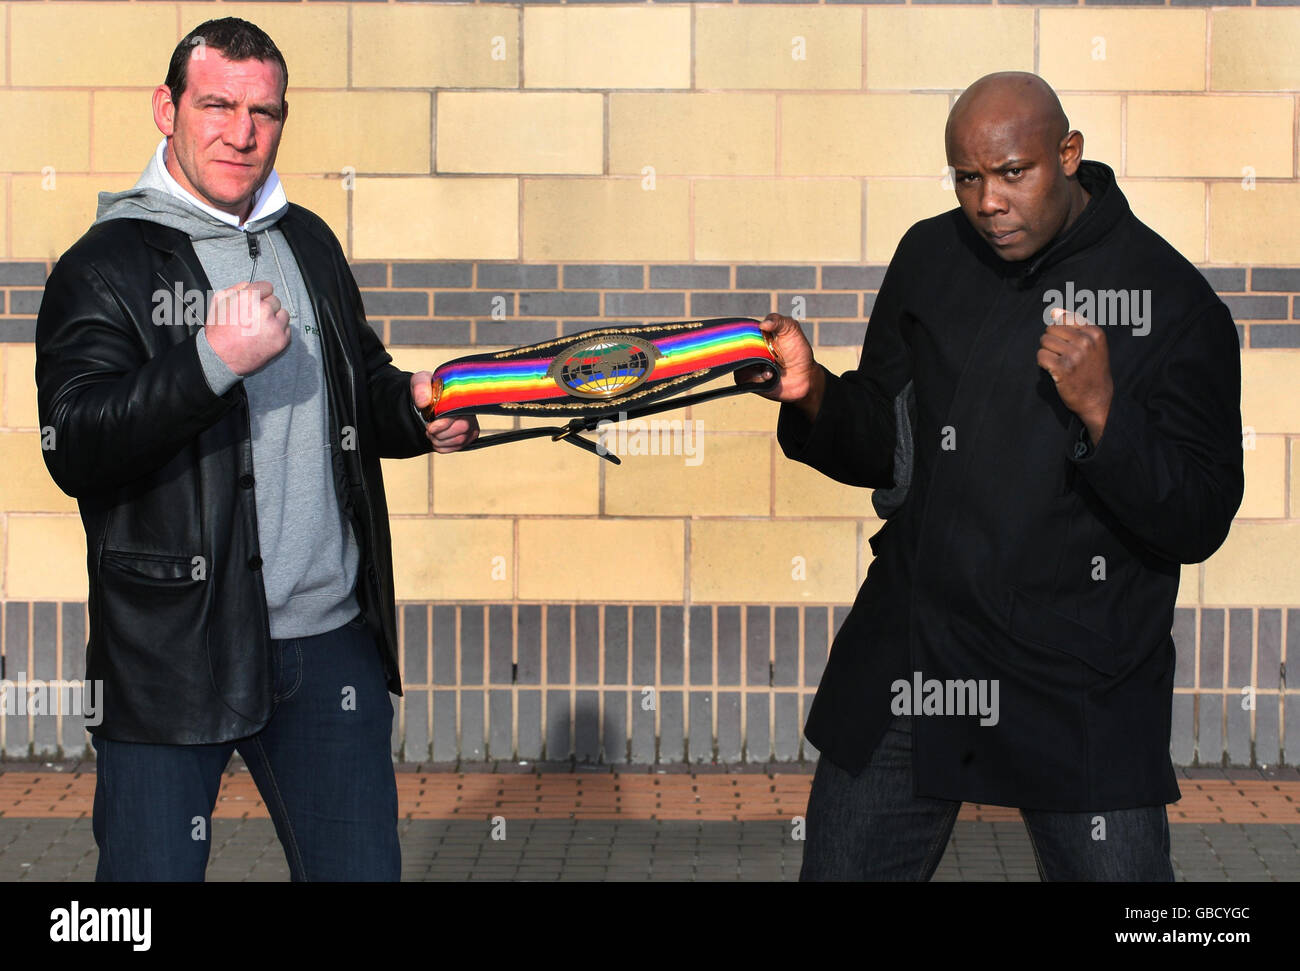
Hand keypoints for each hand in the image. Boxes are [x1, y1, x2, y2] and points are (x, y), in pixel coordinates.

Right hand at [204, 280, 289, 375]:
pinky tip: (265, 335)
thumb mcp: (218, 302)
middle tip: (255, 318)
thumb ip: (236, 289)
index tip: (257, 301)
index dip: (261, 294)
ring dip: (274, 318)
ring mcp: (275, 326)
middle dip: (266, 307)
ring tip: (260, 327)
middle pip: (275, 301)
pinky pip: (287, 329)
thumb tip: (250, 284)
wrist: (220, 358)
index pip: (267, 287)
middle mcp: (264, 310)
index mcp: (249, 298)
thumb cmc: (218, 331)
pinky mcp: (282, 340)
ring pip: (283, 314)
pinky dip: (278, 331)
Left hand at [410, 370, 479, 452]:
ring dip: (440, 441)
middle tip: (429, 430)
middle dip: (441, 434)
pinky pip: (459, 447)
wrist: (428, 400)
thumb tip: (423, 401)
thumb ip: (420, 387)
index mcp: (461, 395)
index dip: (443, 424)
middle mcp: (470, 409)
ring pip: (460, 440)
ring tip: (432, 434)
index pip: (459, 413)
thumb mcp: (420, 382)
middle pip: (463, 428)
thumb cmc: (427, 390)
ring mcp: (472, 423)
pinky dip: (444, 447)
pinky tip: (437, 440)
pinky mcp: (469, 435)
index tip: (430, 427)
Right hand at [734, 313, 825, 420]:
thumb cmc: (798, 351)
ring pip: (737, 363)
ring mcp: (748, 364)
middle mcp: (749, 350)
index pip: (740, 331)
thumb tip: (763, 324)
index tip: (754, 338)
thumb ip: (779, 321)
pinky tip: (770, 376)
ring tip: (771, 368)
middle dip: (748, 352)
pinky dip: (756, 377)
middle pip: (734, 348)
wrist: (805, 377)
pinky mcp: (749, 380)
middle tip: (765, 354)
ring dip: (754, 365)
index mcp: (756, 336)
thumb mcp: (791, 329)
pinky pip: (742, 378)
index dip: (742, 333)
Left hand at [1037, 308, 1113, 443]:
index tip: (1070, 346)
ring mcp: (1075, 355)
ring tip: (1059, 363)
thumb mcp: (1091, 344)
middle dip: (1052, 342)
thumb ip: (1073, 324)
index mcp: (1095, 332)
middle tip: (1063, 356)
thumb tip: (1053, 311)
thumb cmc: (1092, 369)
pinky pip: (1041, 355)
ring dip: (1047, 353)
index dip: (1061, 333)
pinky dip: (1043, 363)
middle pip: (1051, 329)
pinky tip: (1053, 370)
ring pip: (1044, 341)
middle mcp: (1086, 341)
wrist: (1097, 398)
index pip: (1063, 318)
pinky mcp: (1063, 368)